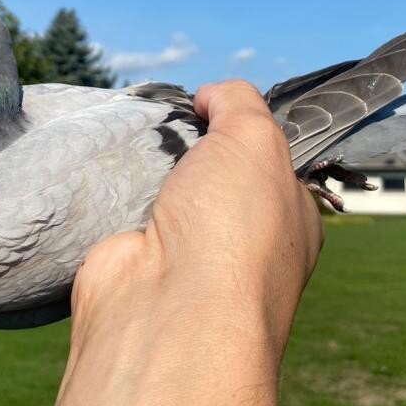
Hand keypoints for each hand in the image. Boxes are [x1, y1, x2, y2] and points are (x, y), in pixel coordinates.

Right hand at [44, 80, 322, 405]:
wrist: (167, 308)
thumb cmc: (233, 225)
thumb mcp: (255, 137)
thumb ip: (238, 102)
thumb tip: (210, 97)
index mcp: (291, 217)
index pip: (271, 159)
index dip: (243, 126)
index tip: (215, 105)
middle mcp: (246, 241)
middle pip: (214, 171)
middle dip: (193, 146)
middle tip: (174, 128)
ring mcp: (189, 255)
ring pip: (170, 187)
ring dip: (154, 165)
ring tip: (143, 147)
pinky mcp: (139, 259)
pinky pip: (129, 206)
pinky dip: (119, 188)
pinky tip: (114, 172)